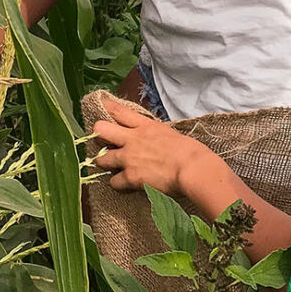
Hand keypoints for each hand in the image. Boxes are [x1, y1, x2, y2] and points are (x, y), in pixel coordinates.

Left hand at [90, 96, 212, 196]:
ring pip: (101, 158)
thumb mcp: (171, 135)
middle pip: (101, 129)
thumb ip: (156, 136)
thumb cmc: (190, 152)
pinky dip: (117, 184)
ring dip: (105, 163)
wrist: (192, 168)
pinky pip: (113, 182)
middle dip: (98, 135)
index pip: (119, 111)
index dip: (106, 107)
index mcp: (146, 126)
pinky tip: (124, 185)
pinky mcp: (130, 177)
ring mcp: (129, 158)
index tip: (100, 106)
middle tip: (102, 142)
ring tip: (110, 167)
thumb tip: (154, 142)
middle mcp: (133, 139)